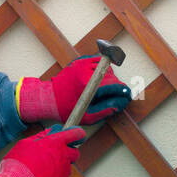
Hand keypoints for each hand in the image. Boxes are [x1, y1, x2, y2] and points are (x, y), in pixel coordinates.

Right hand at [0, 125, 86, 176]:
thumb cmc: (17, 166)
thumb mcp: (25, 144)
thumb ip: (41, 136)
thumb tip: (50, 132)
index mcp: (55, 143)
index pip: (75, 134)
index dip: (76, 134)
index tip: (76, 136)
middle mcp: (63, 157)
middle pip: (74, 153)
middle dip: (67, 153)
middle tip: (54, 156)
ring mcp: (64, 173)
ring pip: (67, 169)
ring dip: (58, 169)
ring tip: (42, 173)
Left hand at [17, 55, 131, 126]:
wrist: (48, 98)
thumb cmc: (66, 109)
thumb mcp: (87, 116)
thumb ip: (105, 111)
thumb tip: (121, 104)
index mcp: (86, 85)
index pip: (112, 84)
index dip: (122, 90)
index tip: (127, 94)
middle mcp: (85, 70)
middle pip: (110, 75)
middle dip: (115, 85)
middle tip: (115, 95)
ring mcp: (81, 63)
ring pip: (106, 66)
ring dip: (109, 76)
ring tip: (105, 88)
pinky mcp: (80, 60)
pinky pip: (98, 60)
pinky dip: (101, 69)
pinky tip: (98, 79)